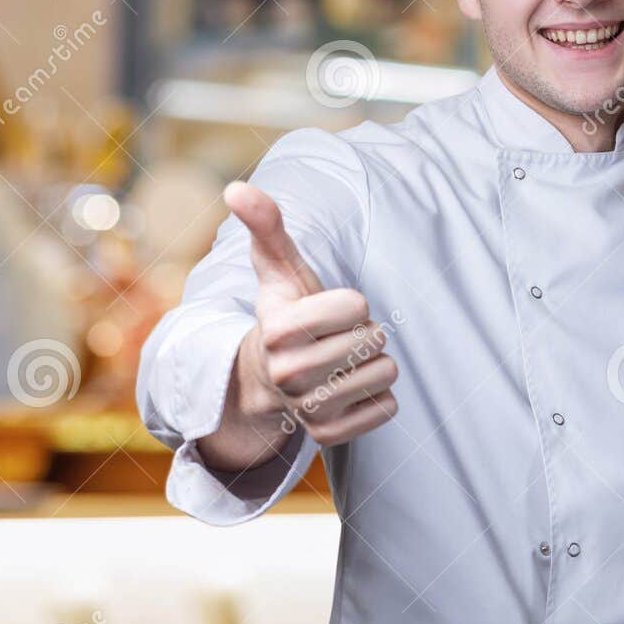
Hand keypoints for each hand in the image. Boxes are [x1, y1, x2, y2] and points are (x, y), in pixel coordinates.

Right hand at [223, 181, 397, 455]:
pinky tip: (349, 390)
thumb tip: (236, 187)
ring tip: (342, 363)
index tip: (331, 309)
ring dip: (374, 364)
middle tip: (336, 339)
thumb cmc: (286, 315)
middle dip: (365, 333)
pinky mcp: (330, 436)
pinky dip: (378, 397)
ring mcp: (307, 409)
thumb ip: (266, 227)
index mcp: (277, 329)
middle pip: (375, 339)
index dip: (353, 302)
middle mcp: (287, 374)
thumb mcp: (279, 271)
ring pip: (386, 373)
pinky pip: (387, 408)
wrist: (270, 378)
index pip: (356, 304)